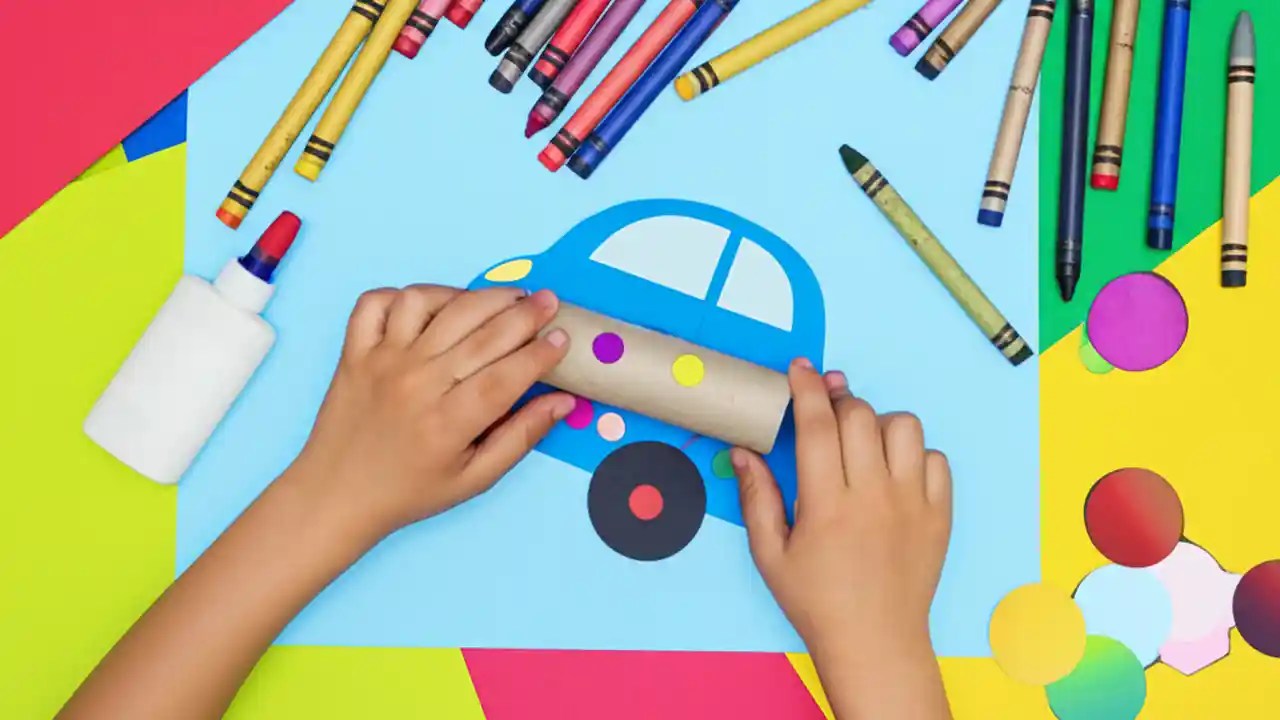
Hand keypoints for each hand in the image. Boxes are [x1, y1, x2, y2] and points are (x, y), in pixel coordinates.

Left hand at [291, 285, 575, 538]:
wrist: (335, 495)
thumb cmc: (409, 491)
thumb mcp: (474, 479)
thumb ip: (520, 438)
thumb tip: (564, 402)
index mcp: (448, 423)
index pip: (507, 375)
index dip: (541, 353)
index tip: (563, 337)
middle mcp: (416, 384)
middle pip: (481, 333)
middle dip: (524, 313)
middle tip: (548, 301)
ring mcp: (382, 361)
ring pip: (435, 305)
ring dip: (475, 295)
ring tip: (502, 298)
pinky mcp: (355, 351)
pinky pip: (379, 302)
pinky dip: (409, 295)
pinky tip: (438, 304)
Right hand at [731, 359, 952, 718]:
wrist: (875, 642)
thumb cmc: (817, 602)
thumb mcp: (770, 554)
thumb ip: (757, 498)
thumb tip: (744, 451)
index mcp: (827, 505)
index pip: (818, 425)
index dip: (807, 389)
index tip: (800, 368)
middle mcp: (874, 496)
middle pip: (860, 416)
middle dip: (839, 400)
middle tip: (826, 408)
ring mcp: (913, 503)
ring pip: (904, 427)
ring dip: (878, 423)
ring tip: (862, 442)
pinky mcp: (940, 515)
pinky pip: (936, 458)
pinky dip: (914, 454)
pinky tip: (893, 472)